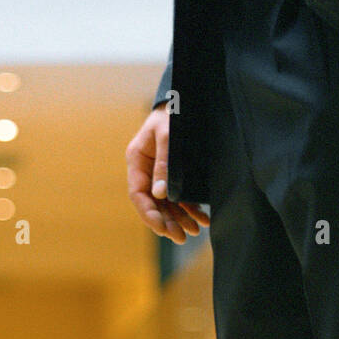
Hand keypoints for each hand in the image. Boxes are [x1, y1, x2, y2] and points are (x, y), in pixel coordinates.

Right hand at [126, 105, 209, 244]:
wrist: (185, 100)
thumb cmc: (173, 113)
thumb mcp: (167, 135)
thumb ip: (164, 164)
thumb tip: (160, 194)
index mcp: (137, 160)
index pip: (138, 194)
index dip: (148, 214)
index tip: (162, 228)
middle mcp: (146, 170)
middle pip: (153, 203)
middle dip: (167, 222)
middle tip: (181, 238)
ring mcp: (160, 173)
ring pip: (167, 203)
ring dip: (179, 219)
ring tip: (194, 232)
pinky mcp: (175, 174)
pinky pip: (180, 196)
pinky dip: (190, 209)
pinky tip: (201, 219)